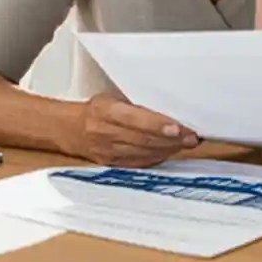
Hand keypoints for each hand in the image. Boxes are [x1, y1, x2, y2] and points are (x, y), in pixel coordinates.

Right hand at [67, 95, 198, 166]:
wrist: (69, 130)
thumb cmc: (96, 109)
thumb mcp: (112, 98)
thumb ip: (135, 105)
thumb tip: (169, 107)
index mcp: (105, 111)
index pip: (134, 119)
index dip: (157, 125)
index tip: (177, 128)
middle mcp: (105, 133)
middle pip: (143, 139)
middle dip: (171, 139)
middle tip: (192, 137)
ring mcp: (108, 151)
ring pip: (143, 153)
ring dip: (168, 149)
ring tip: (187, 143)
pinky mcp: (112, 163)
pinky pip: (139, 162)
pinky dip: (157, 157)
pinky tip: (170, 151)